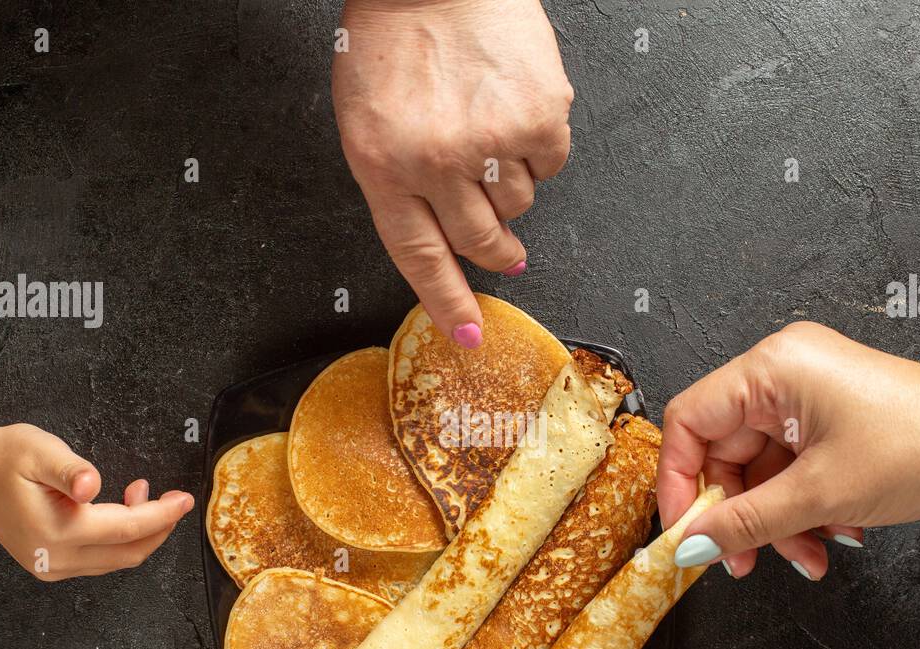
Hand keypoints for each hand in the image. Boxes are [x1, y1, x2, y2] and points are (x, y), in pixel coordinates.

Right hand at [0, 424, 194, 580]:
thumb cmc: (4, 459)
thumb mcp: (39, 451)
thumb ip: (70, 469)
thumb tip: (91, 485)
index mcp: (58, 531)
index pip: (128, 529)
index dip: (162, 515)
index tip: (186, 500)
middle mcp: (57, 558)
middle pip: (129, 553)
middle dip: (159, 528)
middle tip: (171, 498)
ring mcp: (54, 567)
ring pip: (117, 560)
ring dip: (139, 533)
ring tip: (139, 493)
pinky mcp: (52, 566)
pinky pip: (101, 560)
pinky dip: (120, 540)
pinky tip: (119, 510)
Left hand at [333, 0, 573, 345]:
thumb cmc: (395, 39)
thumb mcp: (368, 122)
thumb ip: (400, 184)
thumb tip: (450, 245)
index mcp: (384, 165)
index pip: (419, 257)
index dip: (448, 303)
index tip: (471, 337)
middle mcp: (436, 161)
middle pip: (479, 240)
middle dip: (497, 250)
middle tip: (506, 250)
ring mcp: (490, 140)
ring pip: (519, 203)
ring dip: (509, 181)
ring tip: (490, 132)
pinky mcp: (537, 114)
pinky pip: (551, 163)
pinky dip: (538, 145)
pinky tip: (514, 110)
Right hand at [657, 322, 919, 580]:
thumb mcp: (819, 495)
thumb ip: (745, 522)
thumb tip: (694, 544)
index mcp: (771, 368)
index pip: (689, 421)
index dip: (678, 480)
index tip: (685, 531)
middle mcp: (783, 374)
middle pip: (723, 452)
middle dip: (737, 513)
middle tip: (740, 560)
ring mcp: (806, 397)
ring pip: (759, 470)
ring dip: (774, 521)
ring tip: (804, 557)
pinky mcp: (828, 420)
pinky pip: (790, 470)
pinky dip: (800, 510)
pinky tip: (824, 540)